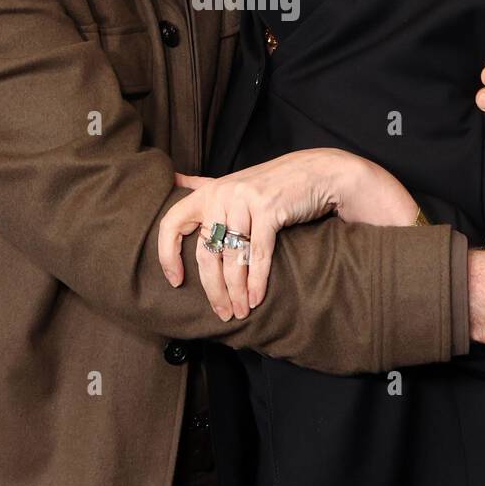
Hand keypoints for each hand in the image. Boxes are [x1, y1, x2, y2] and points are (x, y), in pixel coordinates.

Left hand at [161, 149, 420, 319]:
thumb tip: (173, 178)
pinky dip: (256, 280)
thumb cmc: (272, 184)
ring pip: (231, 257)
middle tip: (221, 313)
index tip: (176, 282)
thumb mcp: (234, 182)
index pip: (172, 224)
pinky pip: (257, 253)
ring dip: (236, 290)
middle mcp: (221, 194)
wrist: (316, 172)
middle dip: (212, 288)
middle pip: (206, 251)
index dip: (168, 255)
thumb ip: (203, 184)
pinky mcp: (268, 209)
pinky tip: (255, 299)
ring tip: (239, 312)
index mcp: (208, 192)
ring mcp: (244, 200)